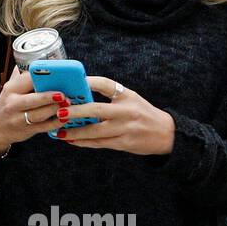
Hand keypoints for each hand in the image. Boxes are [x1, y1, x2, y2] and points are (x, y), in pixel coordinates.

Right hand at [0, 66, 71, 152]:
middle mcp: (13, 103)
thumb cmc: (8, 103)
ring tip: (67, 103)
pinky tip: (65, 117)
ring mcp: (19, 119)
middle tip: (63, 93)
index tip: (55, 74)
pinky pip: (44, 127)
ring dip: (54, 109)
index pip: (26, 80)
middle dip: (49, 96)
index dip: (41, 77)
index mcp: (11, 89)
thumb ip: (21, 75)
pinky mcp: (27, 130)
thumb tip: (36, 57)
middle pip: (32, 99)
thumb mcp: (10, 87)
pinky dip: (56, 123)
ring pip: (39, 114)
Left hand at [53, 76, 175, 155]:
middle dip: (76, 112)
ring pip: (95, 131)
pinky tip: (72, 140)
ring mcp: (125, 129)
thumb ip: (110, 98)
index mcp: (128, 96)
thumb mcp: (131, 99)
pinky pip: (100, 143)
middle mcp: (127, 111)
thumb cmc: (142, 113)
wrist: (167, 134)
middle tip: (60, 113)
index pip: (106, 84)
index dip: (90, 81)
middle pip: (96, 110)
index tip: (74, 82)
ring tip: (59, 131)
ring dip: (75, 132)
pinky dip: (84, 142)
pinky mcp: (124, 143)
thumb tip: (81, 97)